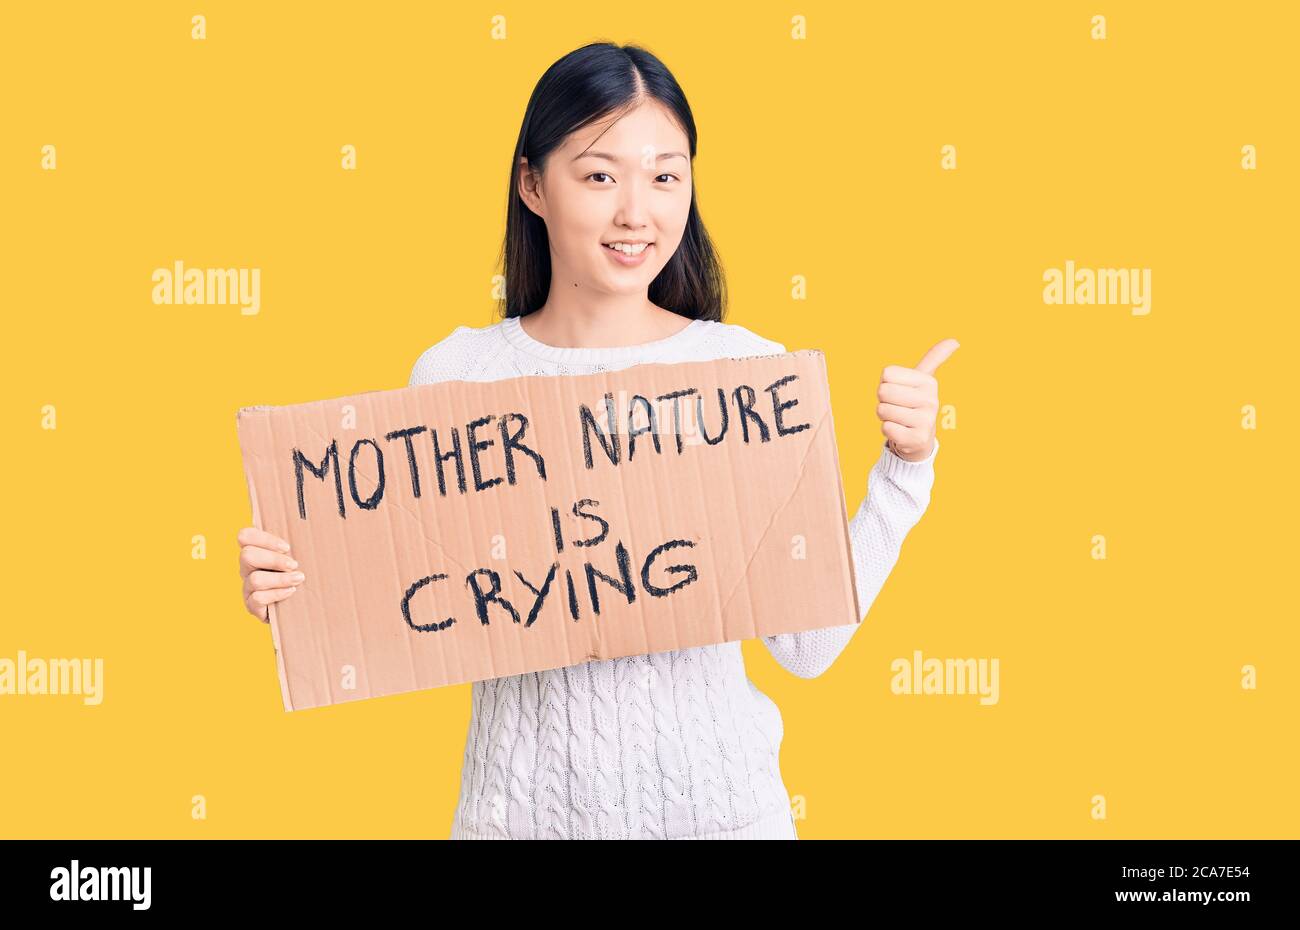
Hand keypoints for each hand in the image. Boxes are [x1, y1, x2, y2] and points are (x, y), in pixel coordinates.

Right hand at [237, 526, 303, 622]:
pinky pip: (257, 599)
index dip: (263, 539)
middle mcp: (247, 568)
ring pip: (255, 579)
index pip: (245, 536)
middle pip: (247, 555)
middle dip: (274, 559)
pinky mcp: (252, 606)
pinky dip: (276, 594)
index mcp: (256, 551)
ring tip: (298, 579)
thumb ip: (300, 542)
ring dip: (280, 579)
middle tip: (294, 564)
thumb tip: (318, 522)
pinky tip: (290, 592)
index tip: (286, 547)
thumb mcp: (301, 555)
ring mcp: (247, 587)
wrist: (303, 604)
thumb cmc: (302, 573)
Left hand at [877, 338, 959, 462]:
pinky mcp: (918, 439)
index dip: (886, 383)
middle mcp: (931, 400)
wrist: (919, 438)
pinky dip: (888, 431)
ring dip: (885, 417)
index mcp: (928, 382)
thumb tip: (955, 341)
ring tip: (900, 419)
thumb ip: (934, 358)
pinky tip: (901, 431)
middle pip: (883, 392)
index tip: (899, 392)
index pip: (887, 374)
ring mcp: (926, 420)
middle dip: (884, 401)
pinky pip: (887, 428)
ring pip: (883, 410)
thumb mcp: (923, 379)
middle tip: (897, 407)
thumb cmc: (913, 403)